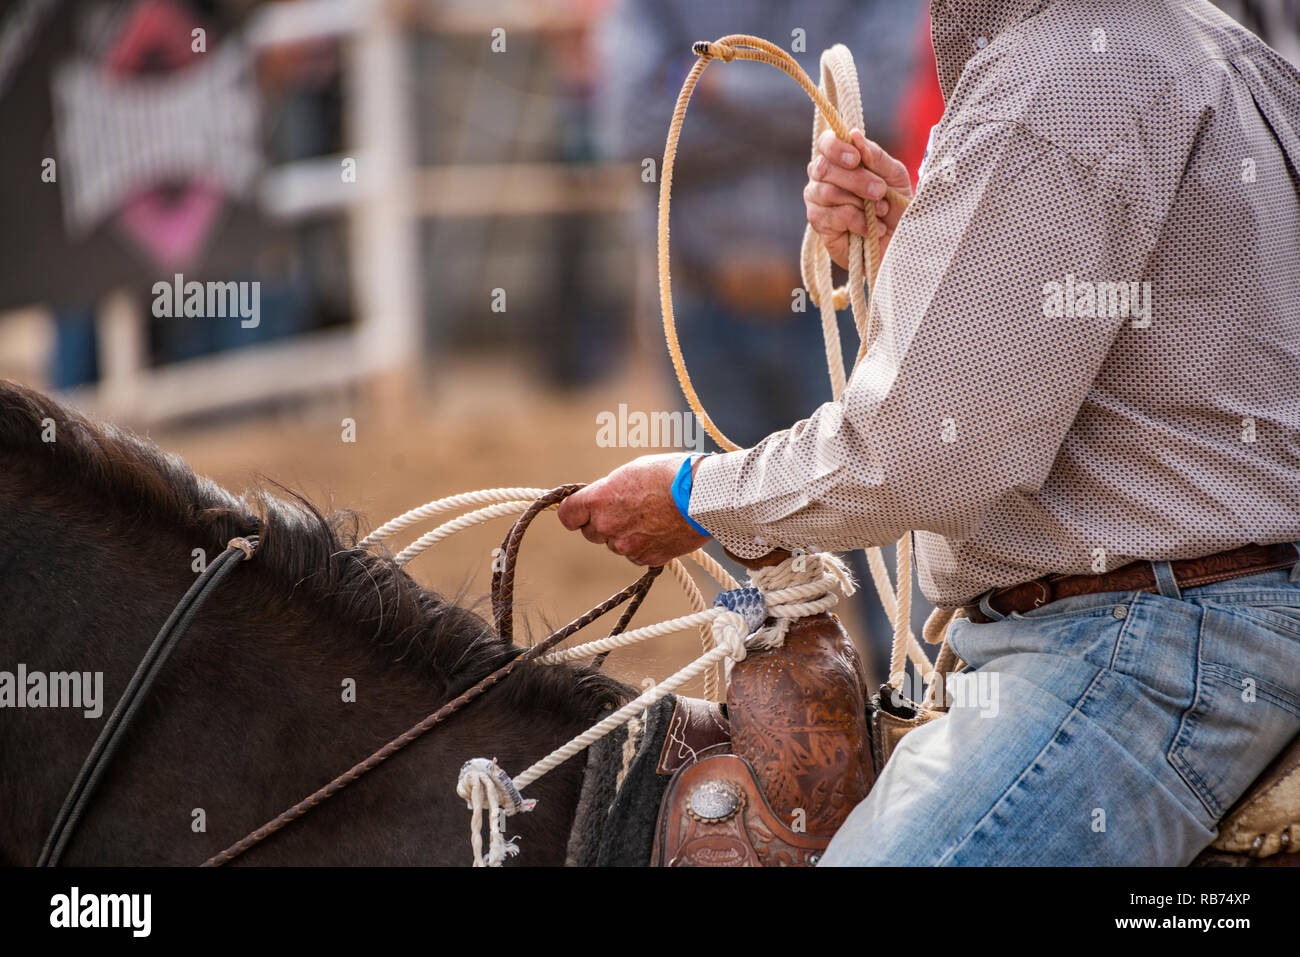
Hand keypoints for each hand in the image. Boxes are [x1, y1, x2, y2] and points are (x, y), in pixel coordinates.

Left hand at [557, 453, 710, 565]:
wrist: (705, 496)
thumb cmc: (672, 474)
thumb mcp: (632, 472)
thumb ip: (610, 490)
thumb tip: (603, 500)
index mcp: (600, 500)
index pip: (567, 515)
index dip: (574, 512)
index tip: (581, 510)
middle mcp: (608, 525)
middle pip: (591, 532)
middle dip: (603, 523)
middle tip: (627, 509)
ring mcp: (627, 546)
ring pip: (616, 545)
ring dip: (626, 535)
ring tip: (652, 516)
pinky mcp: (647, 559)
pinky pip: (636, 555)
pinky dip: (645, 546)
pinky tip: (662, 529)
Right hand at [804, 128, 912, 268]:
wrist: (899, 240)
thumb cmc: (895, 204)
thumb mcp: (894, 175)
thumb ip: (875, 156)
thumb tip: (854, 136)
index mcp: (840, 159)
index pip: (825, 142)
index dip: (836, 148)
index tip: (856, 159)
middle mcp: (822, 178)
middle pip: (824, 168)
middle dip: (856, 180)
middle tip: (880, 191)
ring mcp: (817, 201)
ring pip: (828, 192)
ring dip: (860, 202)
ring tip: (881, 211)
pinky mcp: (819, 225)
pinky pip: (834, 216)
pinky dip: (858, 221)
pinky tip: (872, 228)